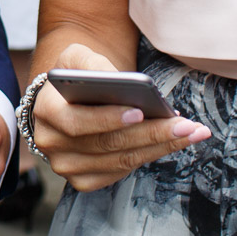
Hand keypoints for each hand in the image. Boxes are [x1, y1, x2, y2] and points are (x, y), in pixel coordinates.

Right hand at [27, 44, 208, 192]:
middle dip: (150, 134)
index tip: (141, 111)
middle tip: (185, 125)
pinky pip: (122, 171)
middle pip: (106, 145)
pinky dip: (150, 157)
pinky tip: (173, 143)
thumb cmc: (78, 72)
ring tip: (191, 132)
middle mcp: (52, 144)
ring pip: (120, 161)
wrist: (71, 93)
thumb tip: (120, 81)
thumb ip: (93, 64)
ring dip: (159, 147)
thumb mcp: (77, 56)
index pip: (76, 122)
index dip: (108, 119)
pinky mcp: (83, 180)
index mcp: (45, 111)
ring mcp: (66, 166)